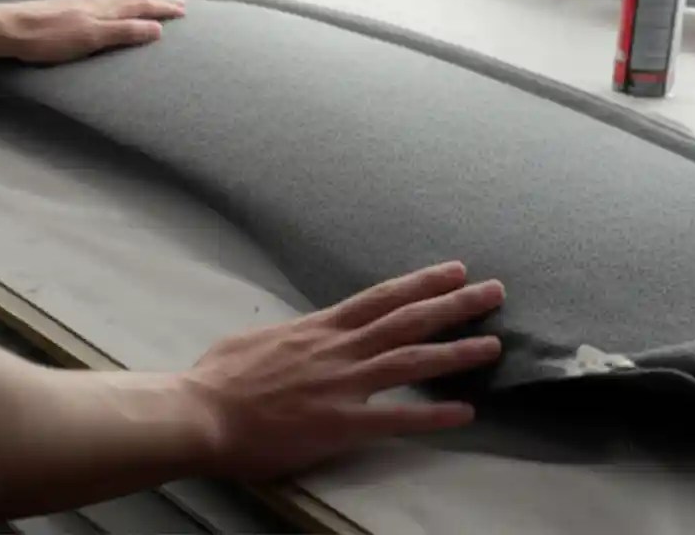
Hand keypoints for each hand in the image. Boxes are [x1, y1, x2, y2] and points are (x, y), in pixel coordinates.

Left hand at [0, 0, 185, 63]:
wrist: (8, 29)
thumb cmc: (49, 39)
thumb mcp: (91, 38)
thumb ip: (124, 32)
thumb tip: (157, 28)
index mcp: (104, 9)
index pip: (141, 6)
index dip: (162, 8)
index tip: (184, 10)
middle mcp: (95, 2)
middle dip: (156, 1)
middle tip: (178, 3)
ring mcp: (80, 3)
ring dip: (139, 0)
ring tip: (152, 2)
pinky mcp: (66, 9)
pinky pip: (104, 3)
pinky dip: (119, 4)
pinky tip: (112, 8)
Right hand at [181, 262, 503, 480]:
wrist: (200, 413)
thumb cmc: (217, 379)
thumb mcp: (253, 340)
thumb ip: (285, 336)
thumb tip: (294, 335)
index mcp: (318, 328)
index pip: (381, 298)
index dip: (421, 283)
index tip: (455, 271)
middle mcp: (338, 349)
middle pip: (408, 320)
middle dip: (454, 304)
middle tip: (494, 291)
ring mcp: (342, 385)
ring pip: (411, 361)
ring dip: (457, 352)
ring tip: (494, 345)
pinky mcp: (340, 424)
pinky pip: (396, 418)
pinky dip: (433, 414)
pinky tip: (464, 412)